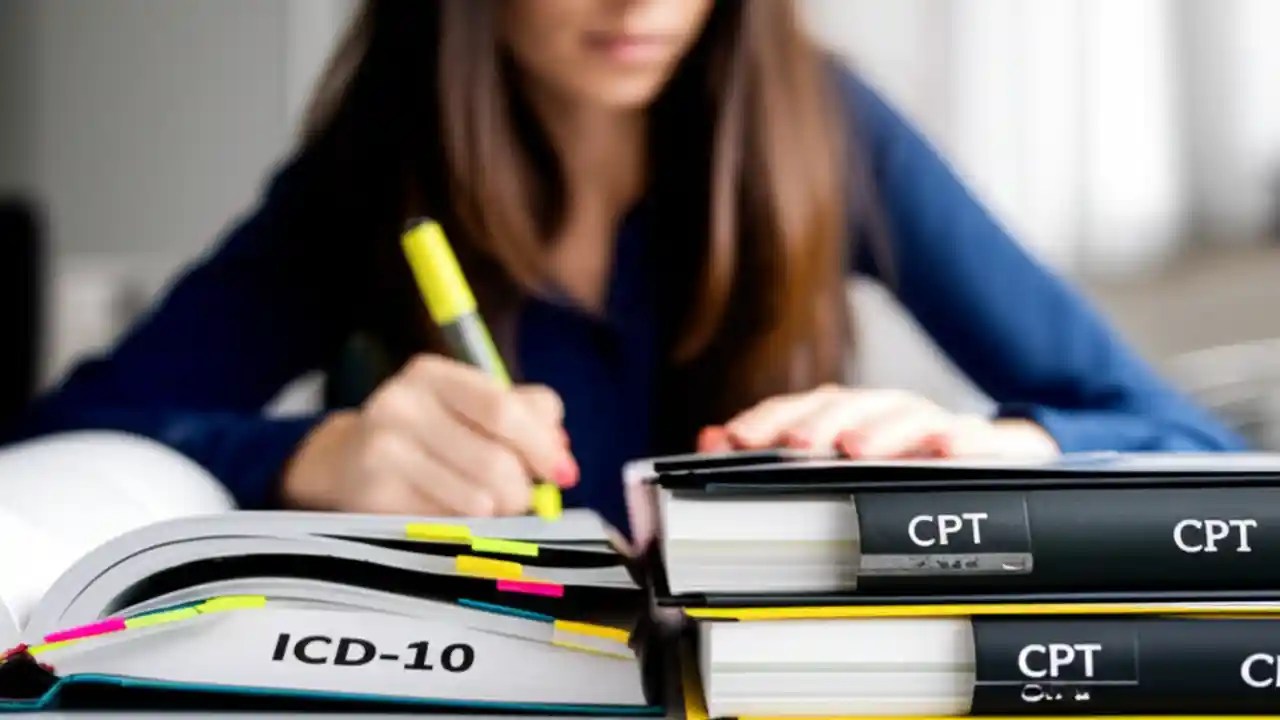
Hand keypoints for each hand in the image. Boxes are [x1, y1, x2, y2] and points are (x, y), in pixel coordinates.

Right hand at [281, 354, 577, 515]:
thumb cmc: (431, 433)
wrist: (345, 463)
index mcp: (431, 375)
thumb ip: (527, 414)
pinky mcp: (373, 498)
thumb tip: (561, 451)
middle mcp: (400, 405)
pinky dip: (466, 527)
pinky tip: (454, 514)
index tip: (565, 474)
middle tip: (523, 498)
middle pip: (495, 462)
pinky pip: (449, 525)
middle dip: (522, 489)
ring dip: (497, 512)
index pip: (502, 410)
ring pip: (477, 500)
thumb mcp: (472, 407)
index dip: (541, 446)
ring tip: (487, 504)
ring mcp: (382, 452)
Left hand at [698, 384, 1058, 459]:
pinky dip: (963, 438)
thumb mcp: (844, 468)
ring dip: (879, 428)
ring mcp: (940, 426)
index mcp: (854, 418)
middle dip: (819, 422)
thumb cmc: (909, 471)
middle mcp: (892, 415)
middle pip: (852, 404)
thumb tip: (707, 439)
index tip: (734, 440)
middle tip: (794, 445)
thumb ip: (773, 455)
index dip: (768, 419)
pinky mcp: (993, 445)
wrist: (1004, 465)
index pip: (804, 407)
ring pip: (907, 414)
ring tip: (855, 449)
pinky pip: (980, 437)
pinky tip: (944, 449)